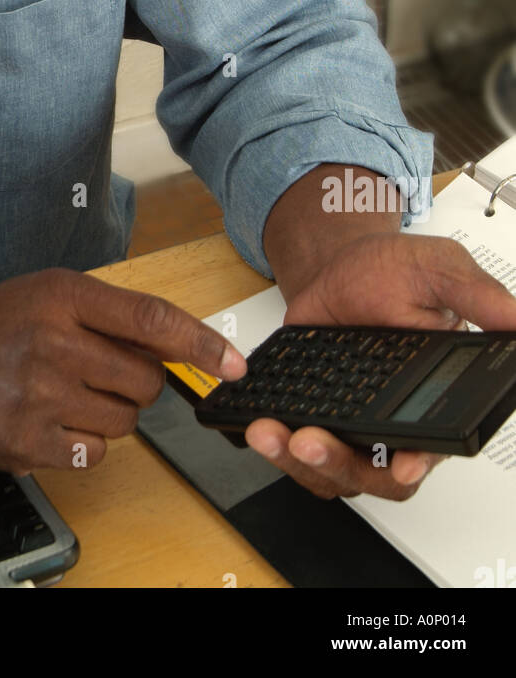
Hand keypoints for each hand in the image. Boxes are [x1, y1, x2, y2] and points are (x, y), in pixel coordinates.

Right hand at [0, 267, 245, 472]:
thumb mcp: (52, 294)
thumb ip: (114, 315)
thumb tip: (185, 345)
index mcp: (64, 296)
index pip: (152, 319)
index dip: (201, 342)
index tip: (235, 364)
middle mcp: (52, 342)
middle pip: (145, 381)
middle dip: (135, 382)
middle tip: (95, 371)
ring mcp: (38, 396)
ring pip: (125, 422)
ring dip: (109, 413)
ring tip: (67, 393)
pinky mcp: (25, 443)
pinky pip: (94, 453)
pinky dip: (84, 442)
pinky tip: (50, 419)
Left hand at [243, 232, 515, 499]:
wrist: (336, 264)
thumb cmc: (390, 269)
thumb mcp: (438, 268)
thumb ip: (477, 296)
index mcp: (437, 392)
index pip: (436, 445)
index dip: (419, 462)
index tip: (400, 464)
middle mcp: (397, 418)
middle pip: (379, 475)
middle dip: (342, 466)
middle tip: (310, 441)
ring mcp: (355, 423)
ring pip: (336, 474)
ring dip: (302, 463)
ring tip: (273, 434)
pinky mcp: (317, 416)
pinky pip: (300, 452)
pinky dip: (279, 449)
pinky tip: (262, 426)